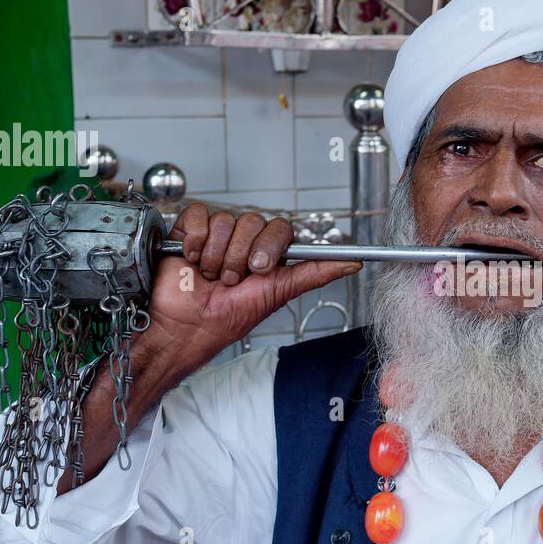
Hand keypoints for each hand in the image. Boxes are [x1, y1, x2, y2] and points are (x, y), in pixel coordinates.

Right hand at [144, 204, 360, 367]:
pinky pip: (199, 216)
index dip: (270, 246)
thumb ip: (315, 274)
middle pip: (252, 221)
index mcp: (267, 251)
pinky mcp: (190, 230)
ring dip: (217, 256)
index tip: (260, 268)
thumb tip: (354, 264)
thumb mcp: (278, 293)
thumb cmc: (230, 316)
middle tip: (231, 280)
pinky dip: (195, 241)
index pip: (279, 228)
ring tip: (211, 276)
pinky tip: (193, 260)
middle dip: (241, 257)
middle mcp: (243, 239)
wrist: (188, 327)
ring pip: (225, 220)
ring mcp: (217, 233)